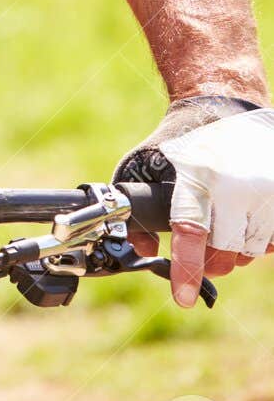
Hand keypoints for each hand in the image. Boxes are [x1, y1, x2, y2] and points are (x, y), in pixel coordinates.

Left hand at [129, 108, 273, 306]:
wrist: (224, 103)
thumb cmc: (183, 140)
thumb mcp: (148, 162)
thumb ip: (140, 207)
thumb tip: (144, 250)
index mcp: (197, 176)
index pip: (191, 231)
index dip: (187, 268)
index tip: (183, 297)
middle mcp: (235, 185)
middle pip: (226, 250)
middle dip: (213, 257)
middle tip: (206, 250)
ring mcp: (266, 189)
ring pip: (253, 248)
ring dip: (238, 247)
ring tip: (227, 221)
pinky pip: (273, 240)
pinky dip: (261, 238)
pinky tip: (249, 217)